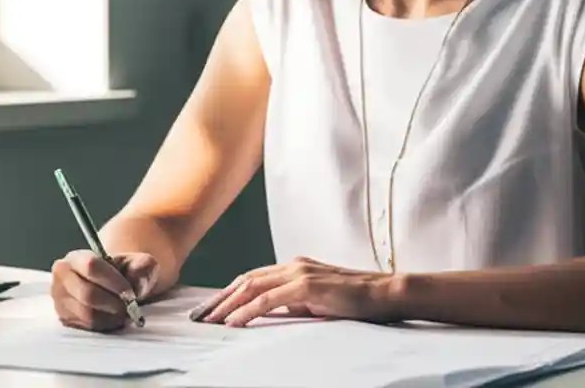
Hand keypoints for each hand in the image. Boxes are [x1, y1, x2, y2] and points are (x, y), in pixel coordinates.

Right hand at [51, 250, 159, 331]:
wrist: (111, 287)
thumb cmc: (122, 273)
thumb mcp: (137, 263)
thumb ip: (142, 266)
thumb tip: (137, 280)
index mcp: (76, 257)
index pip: (91, 266)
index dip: (113, 281)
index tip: (130, 292)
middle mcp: (62, 277)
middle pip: (88, 294)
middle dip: (114, 303)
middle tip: (130, 306)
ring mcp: (61, 300)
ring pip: (88, 314)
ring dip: (111, 316)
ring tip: (123, 312)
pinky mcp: (65, 319)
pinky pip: (87, 327)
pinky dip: (105, 325)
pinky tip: (113, 317)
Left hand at [189, 256, 402, 326]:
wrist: (384, 294)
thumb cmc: (355, 300)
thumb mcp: (317, 301)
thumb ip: (293, 302)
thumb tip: (269, 313)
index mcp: (293, 266)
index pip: (252, 278)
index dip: (228, 293)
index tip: (211, 309)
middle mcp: (292, 264)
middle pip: (245, 279)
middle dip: (220, 298)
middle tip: (200, 315)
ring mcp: (299, 272)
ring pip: (251, 287)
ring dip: (227, 304)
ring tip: (210, 320)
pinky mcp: (307, 286)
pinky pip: (269, 300)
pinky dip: (247, 310)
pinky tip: (234, 321)